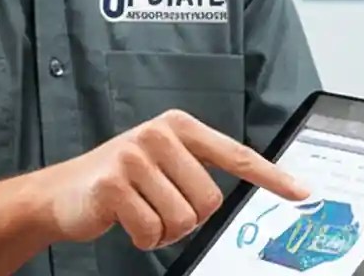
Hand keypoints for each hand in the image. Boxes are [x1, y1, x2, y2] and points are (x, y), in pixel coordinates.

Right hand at [39, 109, 310, 250]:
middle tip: (159, 207)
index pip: (235, 153)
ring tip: (142, 213)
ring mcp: (134, 156)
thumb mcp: (162, 161)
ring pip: (183, 219)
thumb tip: (254, 177)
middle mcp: (158, 134)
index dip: (271, 176)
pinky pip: (152, 231)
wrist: (61, 193)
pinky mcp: (114, 184)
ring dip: (165, 231)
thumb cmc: (120, 180)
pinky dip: (143, 238)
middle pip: (210, 199)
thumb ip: (198, 166)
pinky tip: (125, 220)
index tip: (302, 192)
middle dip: (189, 217)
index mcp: (177, 125)